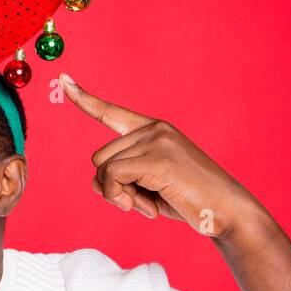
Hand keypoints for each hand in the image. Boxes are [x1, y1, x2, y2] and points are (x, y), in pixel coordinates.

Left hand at [59, 73, 261, 237]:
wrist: (226, 211)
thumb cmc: (190, 200)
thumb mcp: (149, 186)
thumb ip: (121, 178)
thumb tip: (93, 181)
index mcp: (154, 130)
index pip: (111, 112)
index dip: (84, 98)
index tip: (63, 79)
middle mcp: (154, 129)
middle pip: (99, 157)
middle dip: (114, 187)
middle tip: (143, 202)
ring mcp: (156, 141)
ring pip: (103, 169)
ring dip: (118, 195)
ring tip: (150, 204)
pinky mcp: (156, 159)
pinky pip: (112, 178)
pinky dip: (121, 198)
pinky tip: (149, 209)